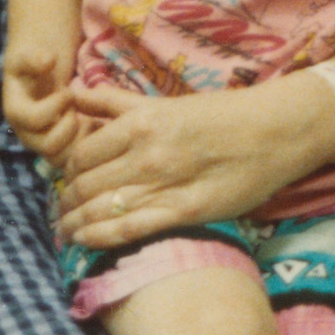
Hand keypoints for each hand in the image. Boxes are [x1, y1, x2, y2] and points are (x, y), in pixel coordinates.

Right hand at [0, 38, 81, 165]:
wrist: (39, 76)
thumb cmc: (34, 64)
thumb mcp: (30, 55)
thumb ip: (34, 58)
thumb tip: (47, 61)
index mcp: (16, 112)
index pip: (34, 120)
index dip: (55, 106)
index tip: (68, 91)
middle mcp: (26, 134)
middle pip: (48, 147)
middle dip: (68, 125)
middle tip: (76, 108)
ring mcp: (42, 145)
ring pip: (62, 160)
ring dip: (80, 140)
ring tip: (87, 118)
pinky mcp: (58, 151)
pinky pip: (74, 162)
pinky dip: (87, 147)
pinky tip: (93, 126)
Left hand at [51, 80, 334, 251]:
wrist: (273, 132)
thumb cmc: (220, 115)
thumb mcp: (163, 101)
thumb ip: (115, 101)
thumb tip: (73, 93)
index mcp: (138, 123)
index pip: (81, 153)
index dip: (67, 171)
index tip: (67, 180)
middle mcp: (145, 154)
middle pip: (85, 184)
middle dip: (66, 200)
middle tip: (61, 210)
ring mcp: (163, 185)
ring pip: (101, 209)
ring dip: (74, 222)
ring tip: (65, 231)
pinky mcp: (184, 213)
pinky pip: (129, 229)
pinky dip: (99, 237)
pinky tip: (84, 241)